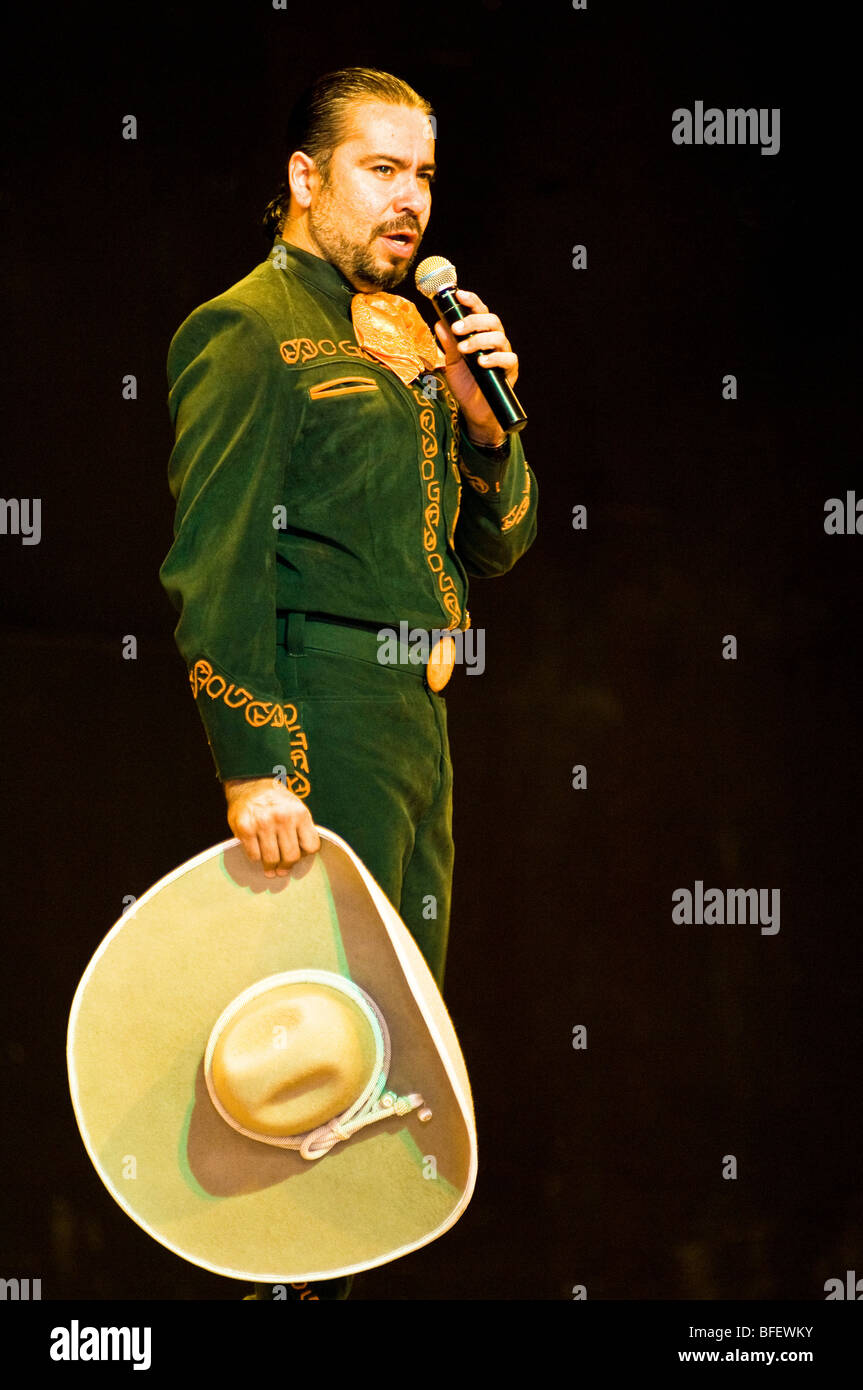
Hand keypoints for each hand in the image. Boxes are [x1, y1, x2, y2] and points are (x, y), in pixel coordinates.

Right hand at [224, 777, 320, 876]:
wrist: (250, 784)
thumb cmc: (276, 801)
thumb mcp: (296, 808)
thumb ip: (302, 829)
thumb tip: (302, 856)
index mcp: (300, 813)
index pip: (311, 846)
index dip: (305, 855)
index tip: (299, 856)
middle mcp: (283, 818)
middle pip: (291, 856)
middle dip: (286, 867)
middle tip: (282, 870)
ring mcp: (263, 823)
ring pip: (271, 859)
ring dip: (271, 867)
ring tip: (270, 868)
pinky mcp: (245, 828)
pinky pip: (254, 855)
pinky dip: (256, 858)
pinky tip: (257, 853)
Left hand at [433, 288, 518, 445]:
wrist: (473, 410)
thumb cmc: (465, 383)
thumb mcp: (451, 362)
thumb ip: (448, 344)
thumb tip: (439, 323)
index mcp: (481, 333)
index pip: (479, 311)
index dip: (471, 300)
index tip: (458, 295)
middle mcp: (495, 340)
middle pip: (491, 320)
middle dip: (473, 321)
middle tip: (456, 329)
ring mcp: (504, 354)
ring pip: (499, 337)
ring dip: (479, 340)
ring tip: (464, 349)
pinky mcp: (510, 371)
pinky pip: (508, 359)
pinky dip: (494, 358)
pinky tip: (481, 362)